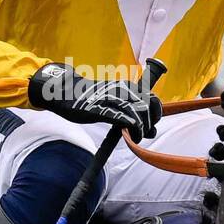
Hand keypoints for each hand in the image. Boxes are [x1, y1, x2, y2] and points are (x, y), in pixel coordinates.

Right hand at [27, 63, 161, 141]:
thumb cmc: (92, 98)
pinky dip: (132, 128)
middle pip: (148, 106)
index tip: (151, 124)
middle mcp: (122, 90)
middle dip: (151, 122)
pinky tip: (131, 137)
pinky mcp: (101, 109)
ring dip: (142, 129)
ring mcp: (111, 99)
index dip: (156, 114)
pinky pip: (123, 118)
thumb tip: (151, 129)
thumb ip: (132, 110)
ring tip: (137, 138)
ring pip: (138, 112)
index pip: (153, 98)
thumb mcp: (115, 98)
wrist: (67, 92)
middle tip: (144, 133)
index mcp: (127, 86)